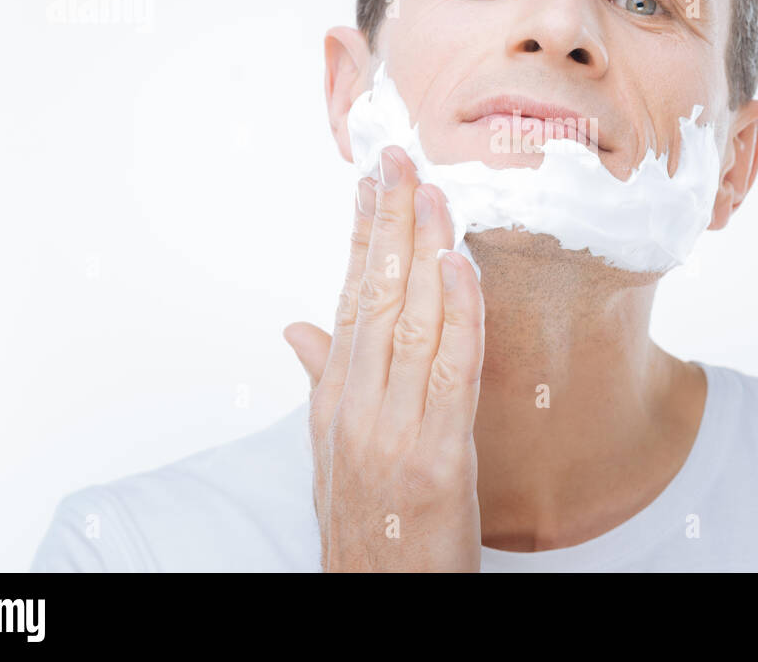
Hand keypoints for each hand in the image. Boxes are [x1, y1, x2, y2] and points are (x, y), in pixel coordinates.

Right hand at [283, 145, 485, 571]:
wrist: (378, 600)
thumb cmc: (364, 525)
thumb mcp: (330, 452)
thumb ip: (319, 382)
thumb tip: (297, 328)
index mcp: (333, 397)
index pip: (347, 296)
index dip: (362, 235)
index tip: (371, 180)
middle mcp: (354, 404)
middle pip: (373, 294)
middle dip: (388, 221)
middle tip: (398, 157)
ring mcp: (392, 429)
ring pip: (408, 320)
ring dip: (422, 249)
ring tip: (431, 190)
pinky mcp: (436, 456)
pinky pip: (450, 371)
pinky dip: (457, 313)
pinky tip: (460, 264)